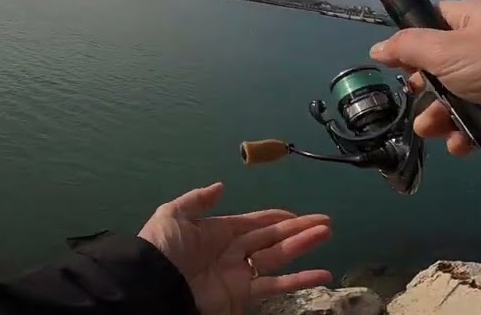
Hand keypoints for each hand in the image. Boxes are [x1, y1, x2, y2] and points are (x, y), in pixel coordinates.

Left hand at [138, 182, 332, 314]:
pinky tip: (323, 274)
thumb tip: (220, 186)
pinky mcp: (243, 294)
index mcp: (218, 231)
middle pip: (272, 237)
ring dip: (304, 246)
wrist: (153, 285)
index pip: (254, 223)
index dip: (276, 218)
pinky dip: (300, 281)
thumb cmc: (163, 248)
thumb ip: (198, 200)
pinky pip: (276, 285)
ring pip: (279, 257)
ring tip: (327, 234)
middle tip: (326, 222)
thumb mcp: (174, 215)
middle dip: (298, 229)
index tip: (297, 215)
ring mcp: (240, 274)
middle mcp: (233, 251)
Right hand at [368, 0, 480, 156]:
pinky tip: (463, 145)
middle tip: (419, 111)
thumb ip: (409, 48)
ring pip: (462, 94)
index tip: (399, 70)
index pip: (433, 21)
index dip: (411, 45)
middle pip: (444, 65)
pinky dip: (470, 130)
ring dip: (444, 117)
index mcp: (471, 17)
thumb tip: (378, 47)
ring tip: (438, 135)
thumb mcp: (448, 52)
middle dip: (426, 94)